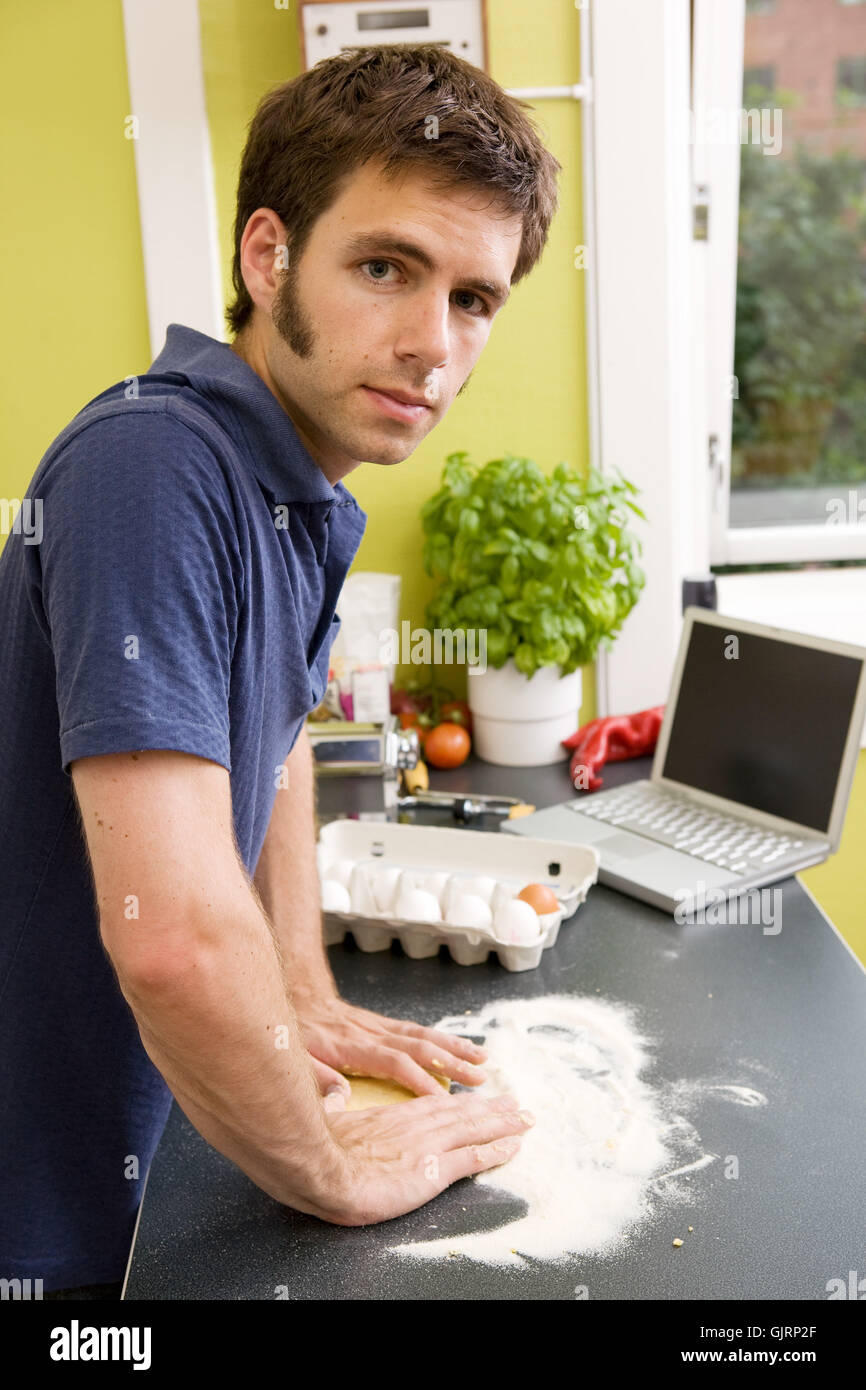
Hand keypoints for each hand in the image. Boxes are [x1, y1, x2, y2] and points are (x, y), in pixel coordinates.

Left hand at [293, 990, 487, 1108]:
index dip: (418, 1080)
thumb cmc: (293, 1032)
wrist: (295, 991)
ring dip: (455, 1046)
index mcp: (351, 1046)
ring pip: (423, 1034)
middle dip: (452, 1062)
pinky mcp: (381, 1022)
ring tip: (483, 1058)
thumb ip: (316, 1078)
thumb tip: (342, 1098)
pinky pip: (416, 1029)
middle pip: (418, 1046)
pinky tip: (457, 1046)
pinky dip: (440, 1037)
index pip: (393, 1063)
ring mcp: (378, 1026)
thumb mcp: (294, 1057)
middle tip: (480, 1077)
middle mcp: (371, 1033)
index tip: (442, 1099)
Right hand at [316, 1089, 533, 1224]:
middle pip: (462, 1112)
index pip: (433, 1104)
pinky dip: (496, 1151)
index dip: (457, 1101)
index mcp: (391, 1114)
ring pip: (475, 1129)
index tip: (474, 1097)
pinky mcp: (435, 1169)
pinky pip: (473, 1158)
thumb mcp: (325, 1116)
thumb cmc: (318, 1146)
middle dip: (490, 1108)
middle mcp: (416, 1124)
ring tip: (525, 1119)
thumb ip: (334, 1102)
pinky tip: (514, 1147)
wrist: (321, 1169)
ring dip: (503, 1124)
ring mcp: (428, 1145)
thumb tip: (335, 1091)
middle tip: (514, 1103)